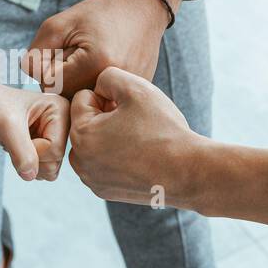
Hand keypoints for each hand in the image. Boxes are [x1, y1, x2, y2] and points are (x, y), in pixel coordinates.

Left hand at [0, 57, 68, 180]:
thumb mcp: (5, 125)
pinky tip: (14, 144)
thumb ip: (21, 151)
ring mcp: (51, 135)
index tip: (15, 132)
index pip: (56, 150)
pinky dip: (23, 163)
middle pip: (55, 162)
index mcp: (61, 109)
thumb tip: (31, 176)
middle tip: (13, 136)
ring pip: (49, 170)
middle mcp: (61, 122)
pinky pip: (40, 170)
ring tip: (13, 139)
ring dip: (26, 161)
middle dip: (30, 157)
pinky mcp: (41, 145)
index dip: (32, 150)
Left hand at [22, 0, 187, 96]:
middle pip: (67, 96)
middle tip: (78, 54)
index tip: (63, 48)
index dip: (49, 66)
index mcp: (95, 64)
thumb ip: (36, 55)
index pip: (50, 84)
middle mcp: (115, 84)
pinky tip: (106, 66)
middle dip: (64, 78)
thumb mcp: (58, 25)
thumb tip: (32, 80)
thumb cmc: (98, 14)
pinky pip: (103, 100)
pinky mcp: (135, 95)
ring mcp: (128, 92)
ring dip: (80, 84)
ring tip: (93, 60)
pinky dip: (98, 86)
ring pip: (85, 101)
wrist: (143, 9)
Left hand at [69, 67, 202, 205]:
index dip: (108, 96)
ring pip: (92, 144)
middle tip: (135, 123)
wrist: (187, 172)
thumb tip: (98, 88)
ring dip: (107, 137)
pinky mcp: (104, 191)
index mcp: (81, 134)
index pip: (82, 98)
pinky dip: (114, 157)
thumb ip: (108, 76)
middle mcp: (80, 161)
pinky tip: (138, 157)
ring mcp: (91, 180)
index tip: (129, 108)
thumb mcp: (136, 87)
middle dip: (104, 117)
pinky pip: (101, 164)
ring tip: (136, 139)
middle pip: (84, 122)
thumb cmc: (163, 129)